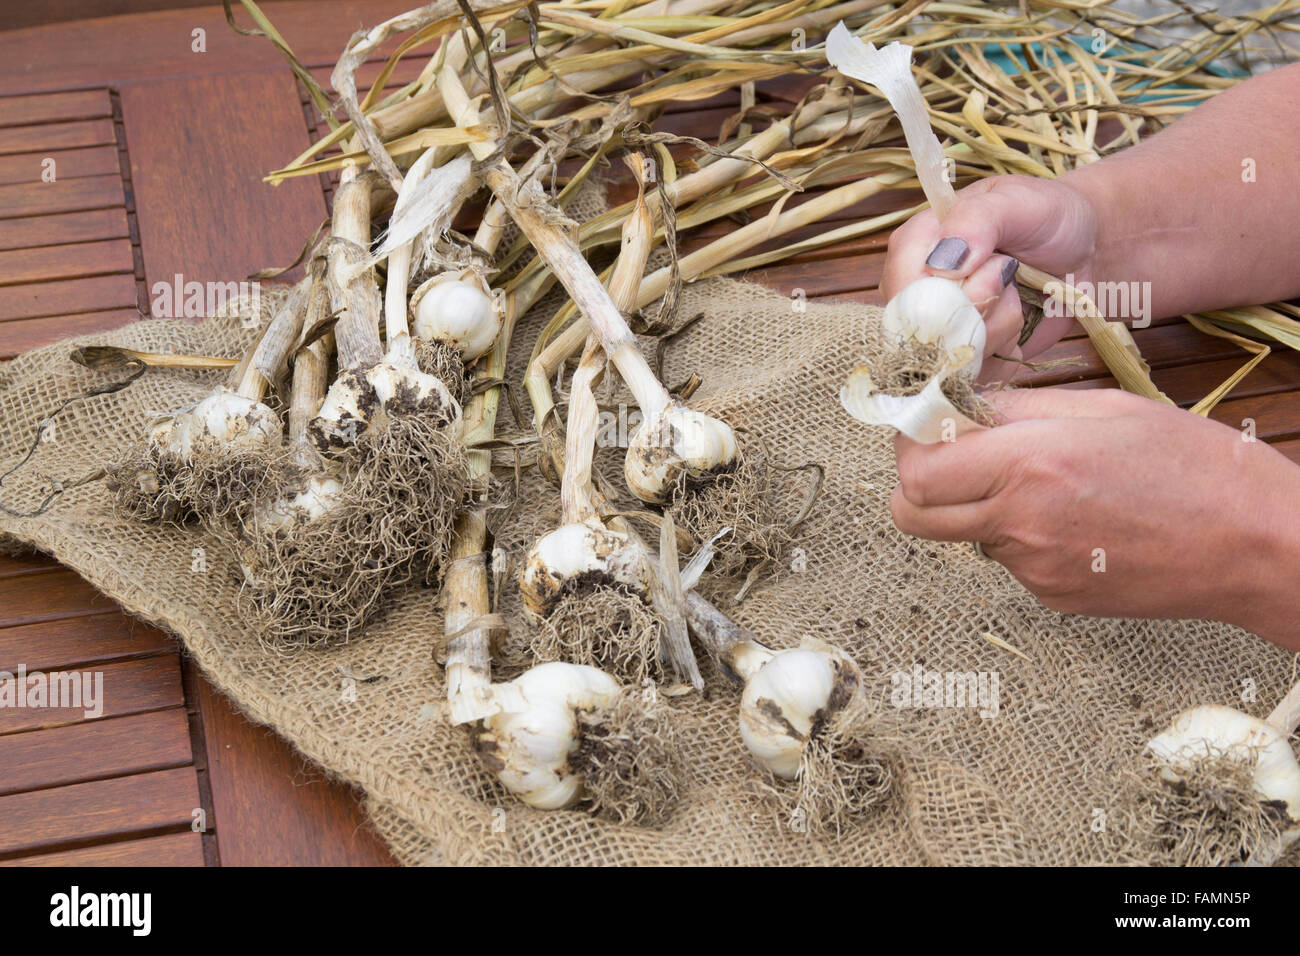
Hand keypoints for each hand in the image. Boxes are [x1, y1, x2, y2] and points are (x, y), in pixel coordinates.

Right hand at [881, 175, 1100, 376]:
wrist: (1081, 249)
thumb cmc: (1045, 217)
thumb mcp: (1016, 202)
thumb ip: (976, 221)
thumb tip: (941, 263)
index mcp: (915, 246)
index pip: (904, 285)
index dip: (951, 290)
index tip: (999, 267)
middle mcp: (914, 290)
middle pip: (925, 330)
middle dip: (982, 311)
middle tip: (1012, 279)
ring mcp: (935, 327)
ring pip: (951, 357)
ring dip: (999, 330)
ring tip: (1018, 296)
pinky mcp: (962, 357)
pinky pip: (975, 375)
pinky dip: (1007, 352)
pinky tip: (1019, 322)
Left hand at [889, 387, 1299, 646]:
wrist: (1259, 546)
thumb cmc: (1195, 466)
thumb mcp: (1106, 409)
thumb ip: (1019, 410)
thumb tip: (961, 406)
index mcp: (1029, 466)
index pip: (916, 471)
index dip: (911, 445)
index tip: (930, 425)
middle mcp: (1020, 525)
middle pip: (913, 514)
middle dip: (922, 482)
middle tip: (958, 455)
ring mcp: (1034, 570)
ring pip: (963, 533)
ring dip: (977, 504)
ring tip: (1045, 482)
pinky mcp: (1053, 597)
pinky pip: (1008, 558)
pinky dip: (1021, 534)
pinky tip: (1076, 517)